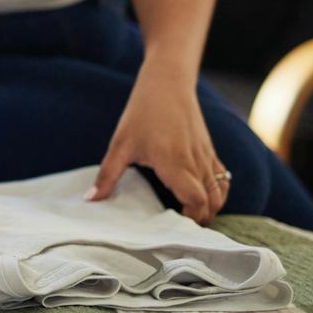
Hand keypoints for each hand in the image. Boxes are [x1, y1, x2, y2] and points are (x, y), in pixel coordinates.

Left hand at [88, 66, 228, 224]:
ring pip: (220, 193)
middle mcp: (196, 163)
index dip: (190, 221)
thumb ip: (107, 175)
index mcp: (176, 164)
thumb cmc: (142, 111)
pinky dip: (216, 193)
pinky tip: (199, 197)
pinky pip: (222, 178)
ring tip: (188, 217)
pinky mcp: (210, 150)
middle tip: (179, 230)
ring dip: (209, 208)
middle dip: (200, 221)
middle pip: (212, 204)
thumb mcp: (120, 144)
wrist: (167, 81)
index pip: (196, 203)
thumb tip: (91, 199)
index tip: (173, 230)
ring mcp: (207, 156)